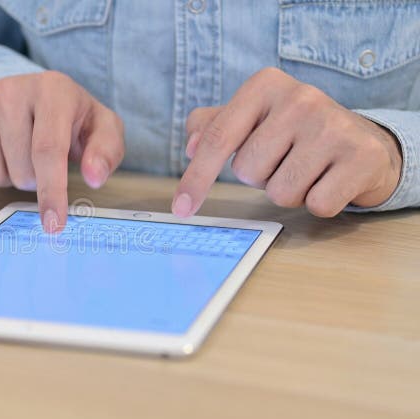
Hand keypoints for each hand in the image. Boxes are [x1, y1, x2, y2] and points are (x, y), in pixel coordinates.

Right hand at [0, 71, 124, 231]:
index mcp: (52, 89)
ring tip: (14, 153)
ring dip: (6, 177)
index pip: (48, 150)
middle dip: (32, 180)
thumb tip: (95, 177)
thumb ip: (106, 152)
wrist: (25, 90)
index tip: (54, 224)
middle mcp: (9, 89)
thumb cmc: (66, 116)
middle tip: (38, 160)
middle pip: (19, 171)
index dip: (51, 192)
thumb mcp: (99, 127)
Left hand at [172, 67, 401, 217]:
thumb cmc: (293, 133)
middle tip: (284, 160)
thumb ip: (212, 126)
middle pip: (247, 171)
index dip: (195, 178)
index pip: (218, 139)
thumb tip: (192, 146)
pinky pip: (316, 205)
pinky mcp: (362, 157)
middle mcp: (302, 98)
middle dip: (260, 177)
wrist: (362, 141)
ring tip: (308, 170)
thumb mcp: (251, 119)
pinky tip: (331, 180)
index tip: (180, 208)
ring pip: (280, 192)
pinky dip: (319, 203)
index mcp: (266, 85)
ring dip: (289, 192)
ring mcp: (335, 126)